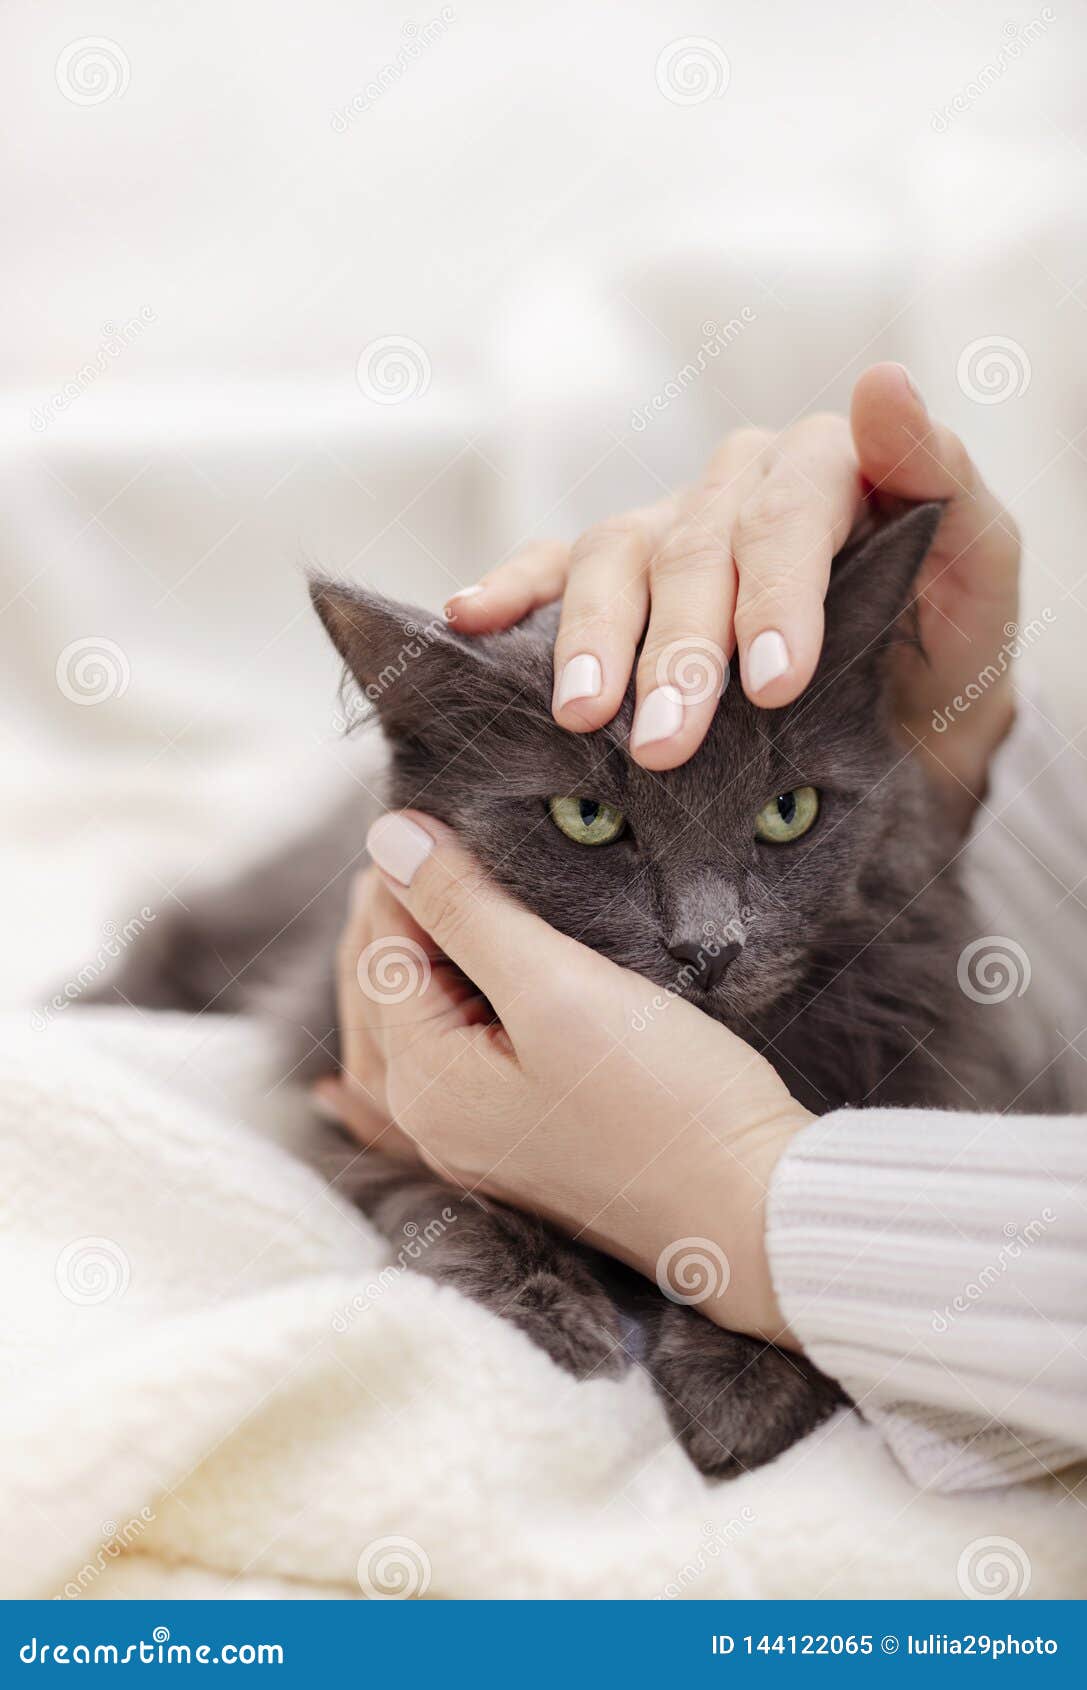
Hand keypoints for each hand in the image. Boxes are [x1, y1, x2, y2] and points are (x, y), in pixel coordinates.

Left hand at [314, 812, 813, 1345]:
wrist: (753, 1212)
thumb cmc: (668, 1098)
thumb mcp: (558, 985)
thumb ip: (465, 911)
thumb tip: (387, 838)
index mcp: (424, 1080)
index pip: (380, 947)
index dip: (405, 874)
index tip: (440, 811)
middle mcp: (429, 1122)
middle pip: (377, 993)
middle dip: (395, 914)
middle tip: (438, 842)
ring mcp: (471, 1144)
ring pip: (398, 1037)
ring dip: (402, 967)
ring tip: (424, 906)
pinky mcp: (516, 1150)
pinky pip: (425, 1090)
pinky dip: (400, 1050)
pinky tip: (350, 1077)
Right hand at [446, 362, 1019, 820]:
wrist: (902, 737)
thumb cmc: (945, 657)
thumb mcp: (981, 577)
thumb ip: (945, 482)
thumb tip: (881, 382)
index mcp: (828, 470)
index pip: (789, 514)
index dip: (777, 593)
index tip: (775, 681)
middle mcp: (737, 487)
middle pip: (694, 548)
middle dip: (680, 651)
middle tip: (666, 744)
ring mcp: (668, 526)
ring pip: (617, 557)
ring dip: (594, 638)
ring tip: (582, 716)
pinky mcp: (618, 574)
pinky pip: (554, 566)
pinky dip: (512, 587)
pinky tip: (471, 616)